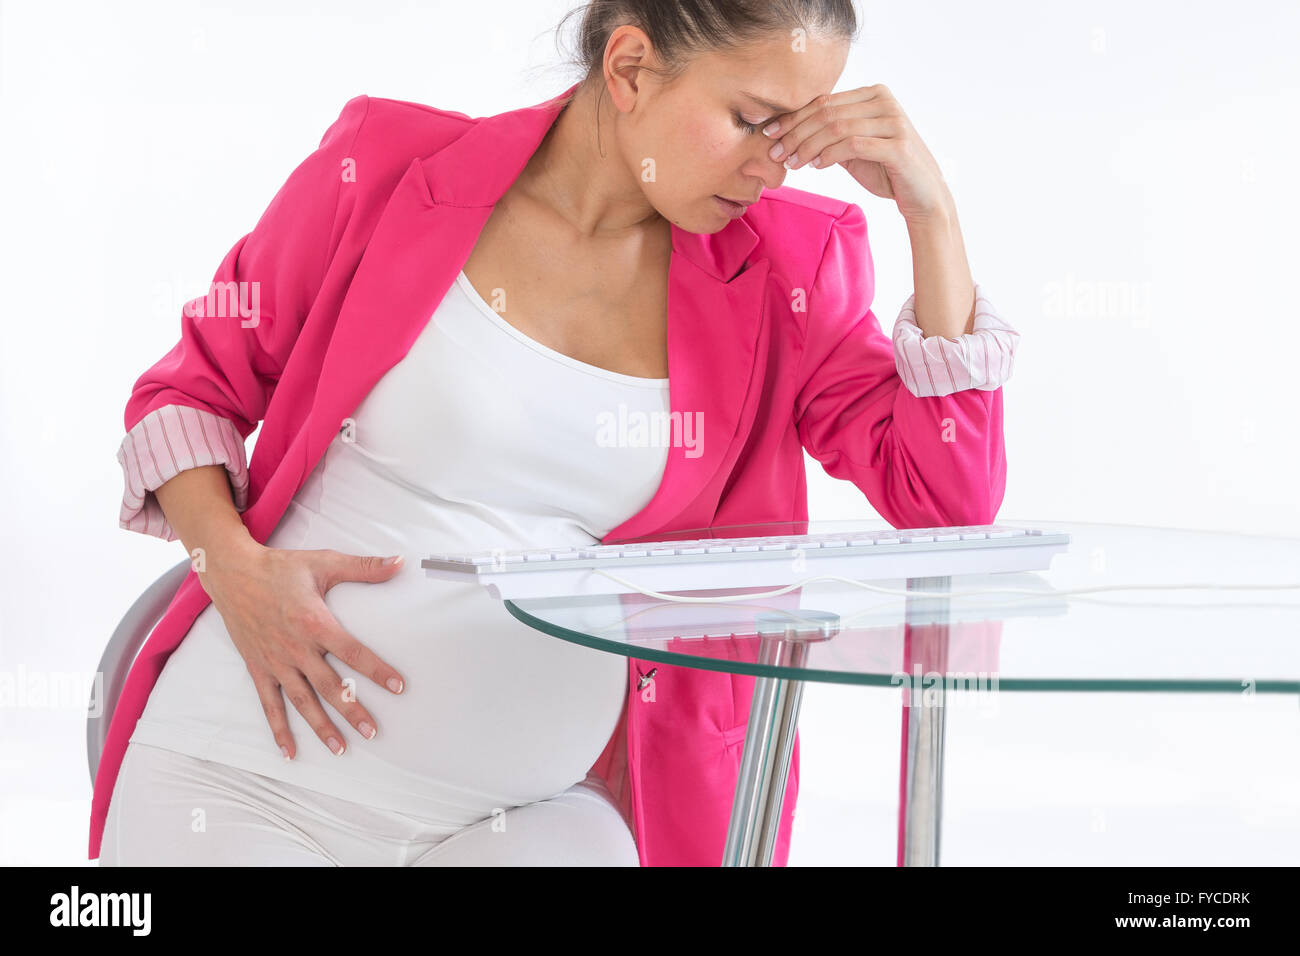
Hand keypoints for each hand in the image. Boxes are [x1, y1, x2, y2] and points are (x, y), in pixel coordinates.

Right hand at [197, 540, 406, 758]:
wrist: (232, 573)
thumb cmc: (280, 568)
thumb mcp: (324, 562)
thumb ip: (364, 567)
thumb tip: (400, 563)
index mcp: (314, 622)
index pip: (352, 652)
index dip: (376, 670)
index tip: (398, 687)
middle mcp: (295, 648)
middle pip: (329, 686)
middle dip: (352, 710)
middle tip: (373, 731)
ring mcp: (275, 662)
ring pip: (302, 701)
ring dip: (321, 726)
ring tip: (341, 748)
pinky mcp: (258, 668)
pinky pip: (269, 704)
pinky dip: (278, 729)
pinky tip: (290, 752)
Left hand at [762, 84, 953, 224]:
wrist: (923, 196)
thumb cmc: (886, 171)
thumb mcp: (854, 148)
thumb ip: (831, 134)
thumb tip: (790, 130)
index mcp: (874, 94)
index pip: (824, 102)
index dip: (793, 117)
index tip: (769, 133)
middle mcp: (885, 102)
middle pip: (827, 113)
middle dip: (795, 133)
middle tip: (775, 152)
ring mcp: (894, 122)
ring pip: (836, 128)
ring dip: (807, 146)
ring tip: (791, 163)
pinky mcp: (898, 146)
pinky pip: (852, 145)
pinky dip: (829, 155)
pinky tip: (815, 165)